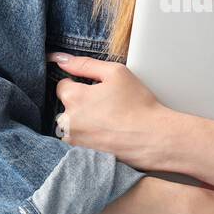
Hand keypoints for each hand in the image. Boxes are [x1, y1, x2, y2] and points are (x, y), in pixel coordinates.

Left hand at [48, 52, 172, 169]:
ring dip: (82, 122)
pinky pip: (77, 142)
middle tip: (105, 107)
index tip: (97, 91)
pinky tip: (105, 135)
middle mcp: (68, 121)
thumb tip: (60, 59)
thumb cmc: (138, 105)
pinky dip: (87, 138)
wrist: (152, 138)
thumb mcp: (115, 73)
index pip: (63, 85)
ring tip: (107, 123)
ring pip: (70, 125)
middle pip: (66, 107)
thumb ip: (85, 64)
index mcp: (74, 97)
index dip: (81, 85)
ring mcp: (74, 140)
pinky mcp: (81, 155)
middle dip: (80, 104)